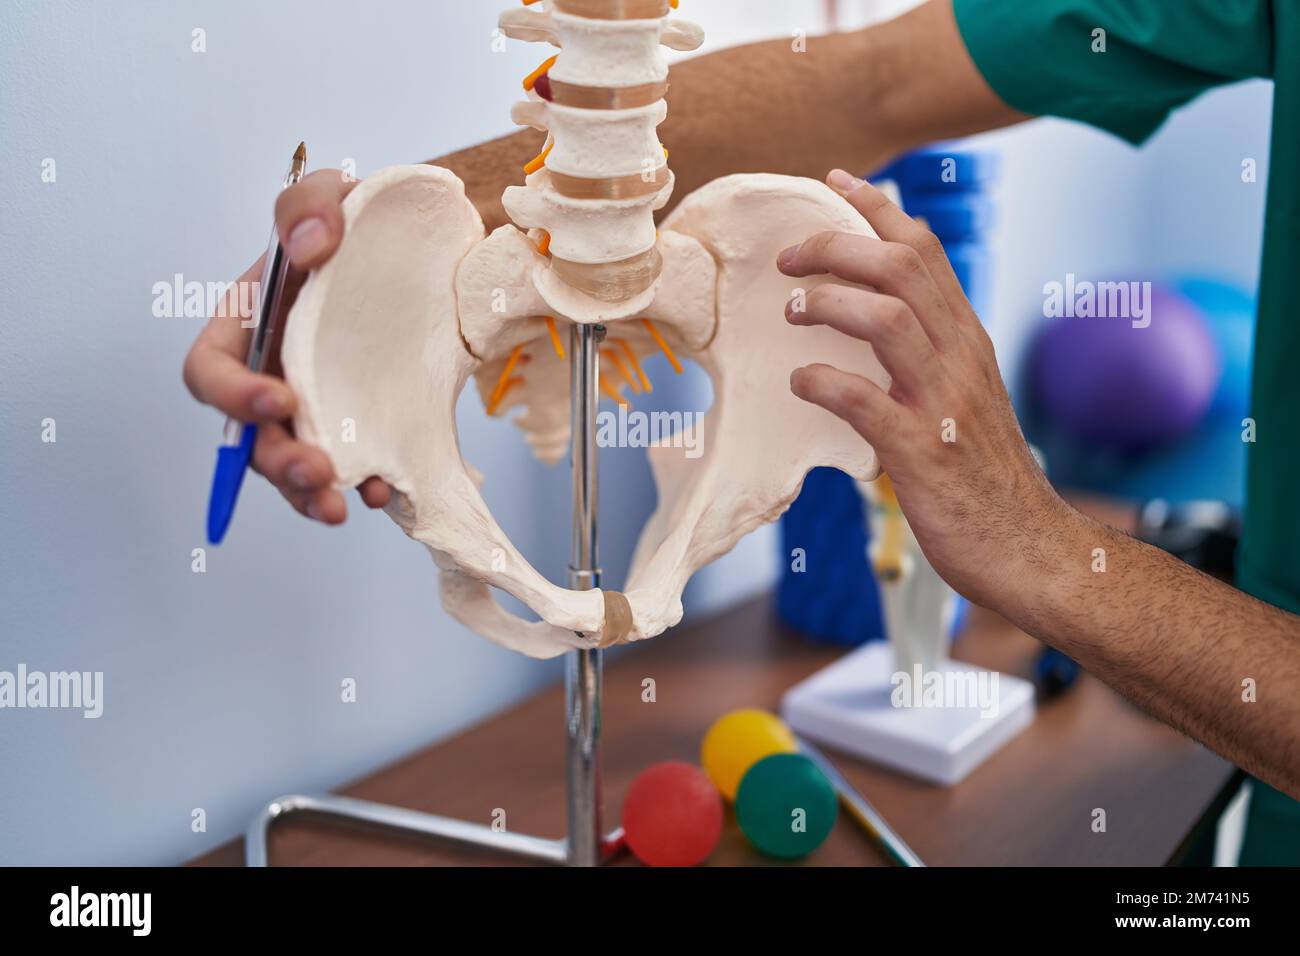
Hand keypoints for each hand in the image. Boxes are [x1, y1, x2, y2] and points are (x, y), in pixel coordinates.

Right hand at [183, 170, 389, 523]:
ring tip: (344, 503)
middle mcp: (271, 378)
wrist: (418, 259)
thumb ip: (307, 204)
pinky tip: (383, 489)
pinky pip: (350, 470)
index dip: (232, 395)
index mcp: (245, 329)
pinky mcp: (357, 428)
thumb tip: (309, 246)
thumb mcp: (329, 195)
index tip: (278, 399)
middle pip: (251, 440)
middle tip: (317, 471)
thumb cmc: (356, 229)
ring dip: (311, 494)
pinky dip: (363, 485)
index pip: (210, 372)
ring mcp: (314, 410)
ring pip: (294, 468)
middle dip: (279, 462)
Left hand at [778, 171, 1077, 608]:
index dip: (876, 208)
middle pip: (899, 267)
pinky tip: (802, 383)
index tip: (834, 182)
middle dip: (835, 247)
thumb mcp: (965, 395)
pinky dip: (824, 383)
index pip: (924, 249)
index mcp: (966, 338)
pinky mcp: (922, 451)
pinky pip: (864, 400)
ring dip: (828, 304)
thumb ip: (929, 354)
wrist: (1028, 547)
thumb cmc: (983, 475)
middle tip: (788, 260)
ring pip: (887, 318)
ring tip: (792, 312)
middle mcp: (960, 357)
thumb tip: (875, 319)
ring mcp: (943, 402)